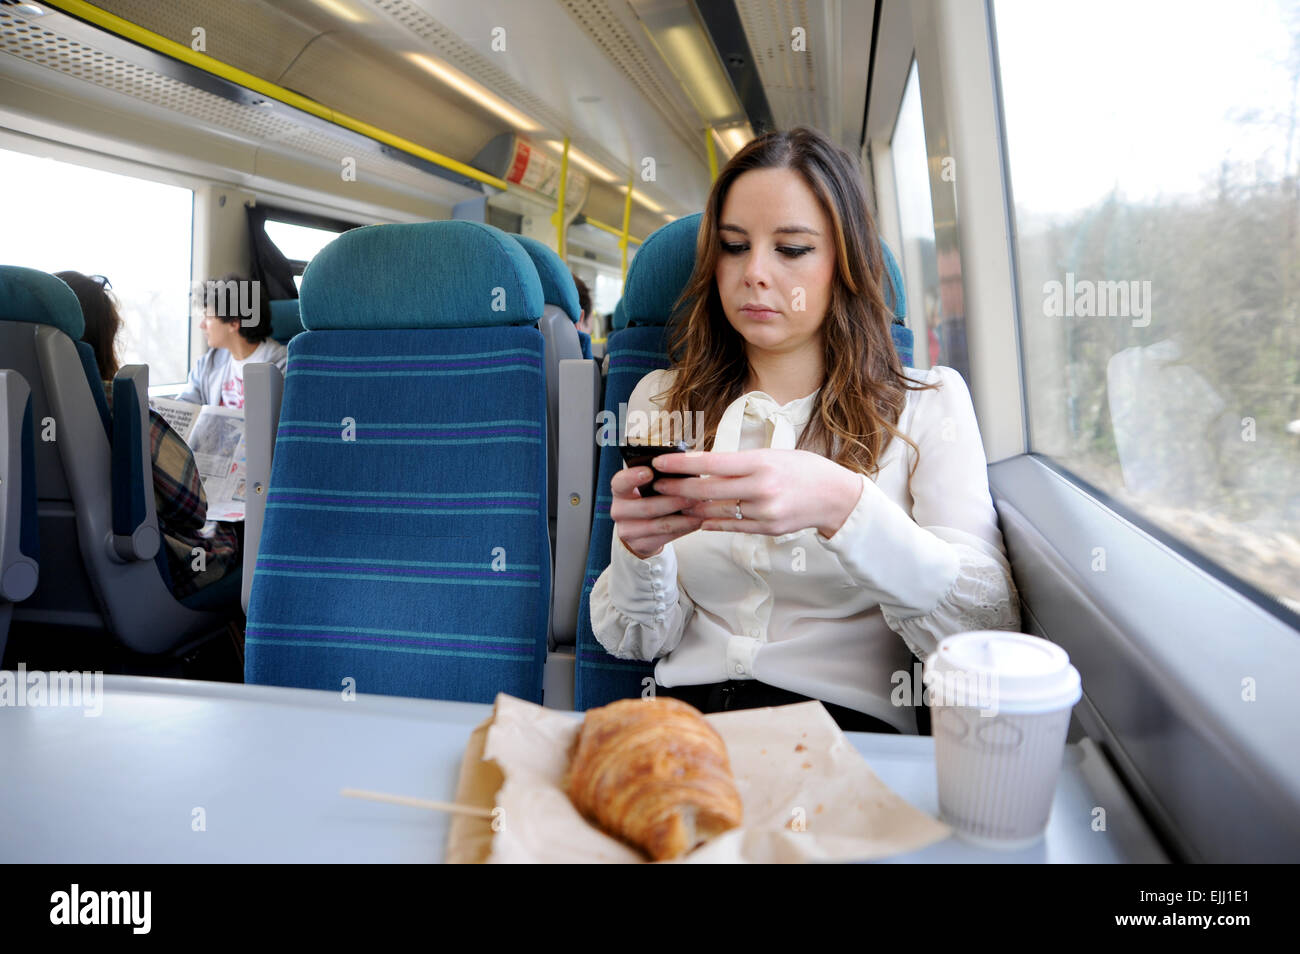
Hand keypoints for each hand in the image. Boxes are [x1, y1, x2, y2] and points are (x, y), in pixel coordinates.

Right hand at [609, 465, 706, 558]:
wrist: (640, 528)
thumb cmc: (648, 498)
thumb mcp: (647, 486)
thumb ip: (660, 478)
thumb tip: (685, 471)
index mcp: (620, 490)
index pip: (621, 482)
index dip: (633, 477)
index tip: (650, 471)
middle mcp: (619, 511)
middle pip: (646, 507)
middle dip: (673, 501)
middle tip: (693, 495)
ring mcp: (627, 531)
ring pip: (660, 524)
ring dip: (683, 517)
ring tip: (700, 509)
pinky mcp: (640, 544)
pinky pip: (666, 537)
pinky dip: (684, 528)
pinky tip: (697, 521)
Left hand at [649, 449, 862, 537]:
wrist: (835, 496)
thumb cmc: (804, 469)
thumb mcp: (773, 455)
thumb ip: (740, 462)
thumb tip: (705, 464)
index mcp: (761, 463)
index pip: (712, 463)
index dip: (682, 464)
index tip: (661, 463)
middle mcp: (760, 488)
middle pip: (707, 490)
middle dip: (678, 487)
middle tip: (658, 484)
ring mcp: (763, 512)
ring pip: (715, 511)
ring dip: (690, 507)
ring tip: (672, 501)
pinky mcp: (766, 529)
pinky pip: (730, 527)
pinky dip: (711, 522)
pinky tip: (696, 517)